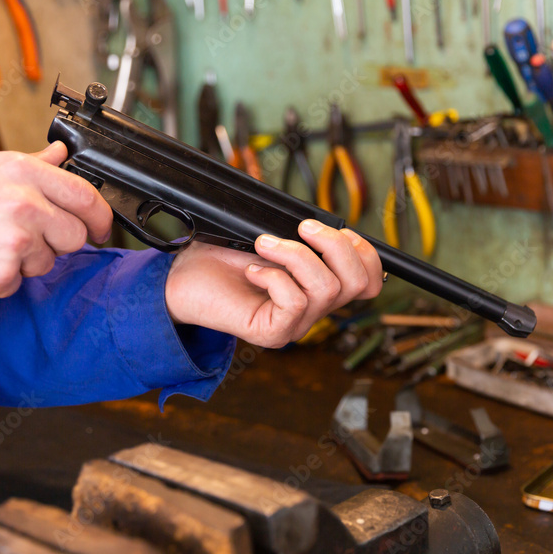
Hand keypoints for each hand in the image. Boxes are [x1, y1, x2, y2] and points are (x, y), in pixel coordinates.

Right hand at [0, 141, 111, 299]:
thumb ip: (31, 165)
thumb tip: (61, 154)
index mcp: (24, 173)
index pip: (86, 197)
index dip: (100, 218)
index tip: (100, 229)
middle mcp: (26, 205)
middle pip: (74, 237)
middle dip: (57, 242)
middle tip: (24, 235)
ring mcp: (16, 241)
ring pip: (47, 262)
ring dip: (25, 260)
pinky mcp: (3, 273)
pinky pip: (18, 282)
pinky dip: (1, 278)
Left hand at [165, 220, 383, 347]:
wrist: (182, 278)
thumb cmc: (222, 257)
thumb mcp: (274, 237)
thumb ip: (304, 236)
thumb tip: (324, 221)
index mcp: (320, 288)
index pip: (370, 283)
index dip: (366, 253)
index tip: (338, 230)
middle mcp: (313, 310)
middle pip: (358, 283)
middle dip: (337, 245)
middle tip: (302, 228)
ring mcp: (294, 324)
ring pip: (326, 288)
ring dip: (295, 254)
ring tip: (265, 244)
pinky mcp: (272, 333)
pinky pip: (295, 301)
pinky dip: (274, 275)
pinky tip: (253, 269)